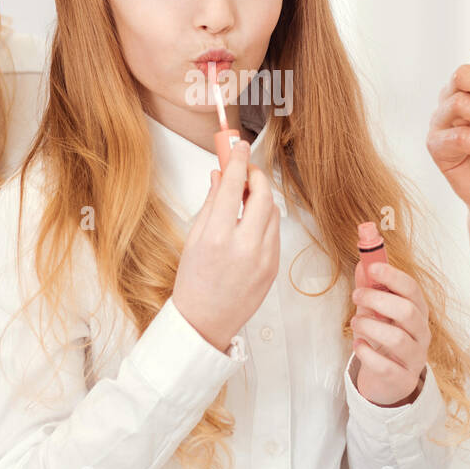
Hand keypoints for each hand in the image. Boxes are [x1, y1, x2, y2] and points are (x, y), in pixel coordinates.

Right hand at [172, 141, 280, 352]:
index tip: (238, 146)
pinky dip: (265, 221)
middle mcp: (244, 247)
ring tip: (243, 200)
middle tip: (244, 171)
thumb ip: (210, 204)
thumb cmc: (193, 283)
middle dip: (255, 176)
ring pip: (273, 212)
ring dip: (261, 198)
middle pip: (262, 195)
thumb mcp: (193, 239)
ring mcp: (263, 259)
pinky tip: (249, 225)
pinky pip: (275, 232)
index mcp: (217, 238)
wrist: (205, 322)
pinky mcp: (274, 267)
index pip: (233, 187)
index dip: (236, 161)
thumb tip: (218, 175)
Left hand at [349, 261, 431, 406]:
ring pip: (398, 339)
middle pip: (407, 311)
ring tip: (355, 323)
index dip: (392, 276)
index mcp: (418, 312)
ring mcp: (415, 357)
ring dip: (369, 326)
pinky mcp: (403, 379)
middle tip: (356, 296)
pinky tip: (358, 345)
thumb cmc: (383, 339)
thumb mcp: (376, 312)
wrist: (388, 380)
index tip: (371, 267)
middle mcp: (421, 333)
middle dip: (378, 299)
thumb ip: (371, 288)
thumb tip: (362, 264)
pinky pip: (386, 366)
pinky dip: (367, 353)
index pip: (412, 289)